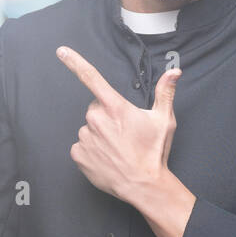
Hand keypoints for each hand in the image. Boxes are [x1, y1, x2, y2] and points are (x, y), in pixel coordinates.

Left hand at [58, 46, 181, 204]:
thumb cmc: (153, 152)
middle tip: (123, 132)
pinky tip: (106, 157)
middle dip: (106, 116)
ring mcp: (85, 137)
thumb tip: (174, 72)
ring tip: (117, 148)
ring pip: (89, 128)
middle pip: (95, 108)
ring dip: (99, 134)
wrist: (143, 185)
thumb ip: (165, 93)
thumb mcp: (164, 120)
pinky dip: (91, 150)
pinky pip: (81, 146)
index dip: (74, 62)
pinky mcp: (78, 154)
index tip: (61, 51)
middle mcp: (96, 119)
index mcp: (115, 107)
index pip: (91, 77)